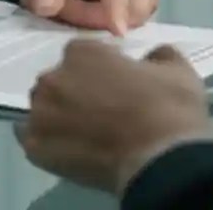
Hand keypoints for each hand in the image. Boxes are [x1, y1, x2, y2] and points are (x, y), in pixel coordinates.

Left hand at [15, 40, 212, 194]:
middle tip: (101, 111)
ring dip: (60, 116)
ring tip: (87, 134)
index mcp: (81, 53)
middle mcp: (52, 78)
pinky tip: (72, 149)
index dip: (98, 69)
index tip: (114, 84)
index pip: (81, 54)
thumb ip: (158, 55)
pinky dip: (50, 143)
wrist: (162, 159)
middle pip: (59, 81)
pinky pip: (36, 140)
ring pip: (45, 110)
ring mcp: (41, 113)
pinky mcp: (36, 147)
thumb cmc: (169, 109)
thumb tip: (153, 56)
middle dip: (75, 91)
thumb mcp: (176, 70)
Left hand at [22, 0, 159, 34]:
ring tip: (82, 8)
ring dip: (114, 20)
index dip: (118, 5)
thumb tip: (47, 8)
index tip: (117, 31)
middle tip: (71, 11)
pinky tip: (101, 11)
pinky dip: (124, 19)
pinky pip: (144, 11)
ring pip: (143, 9)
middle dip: (106, 17)